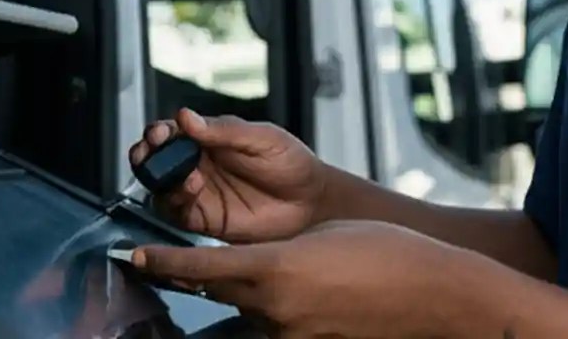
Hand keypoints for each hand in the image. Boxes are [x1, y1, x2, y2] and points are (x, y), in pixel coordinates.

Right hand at [129, 108, 328, 243]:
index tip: (159, 132)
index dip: (158, 131)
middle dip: (145, 156)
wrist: (311, 202)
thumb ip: (224, 131)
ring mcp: (199, 194)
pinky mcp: (204, 220)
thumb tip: (186, 117)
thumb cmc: (290, 163)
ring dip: (162, 179)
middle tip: (148, 152)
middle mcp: (197, 166)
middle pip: (156, 161)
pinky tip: (193, 190)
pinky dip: (177, 202)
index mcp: (208, 140)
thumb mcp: (262, 138)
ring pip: (161, 188)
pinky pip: (177, 213)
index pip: (171, 133)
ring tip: (187, 174)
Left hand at [130, 221, 477, 337]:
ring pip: (248, 310)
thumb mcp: (323, 237)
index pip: (202, 267)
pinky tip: (301, 294)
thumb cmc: (386, 253)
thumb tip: (253, 265)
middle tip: (181, 261)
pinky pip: (274, 326)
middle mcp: (275, 308)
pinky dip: (274, 311)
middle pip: (219, 291)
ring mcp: (290, 334)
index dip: (163, 262)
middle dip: (202, 277)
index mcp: (276, 268)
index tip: (135, 256)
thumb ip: (278, 252)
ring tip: (286, 273)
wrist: (432, 295)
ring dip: (248, 294)